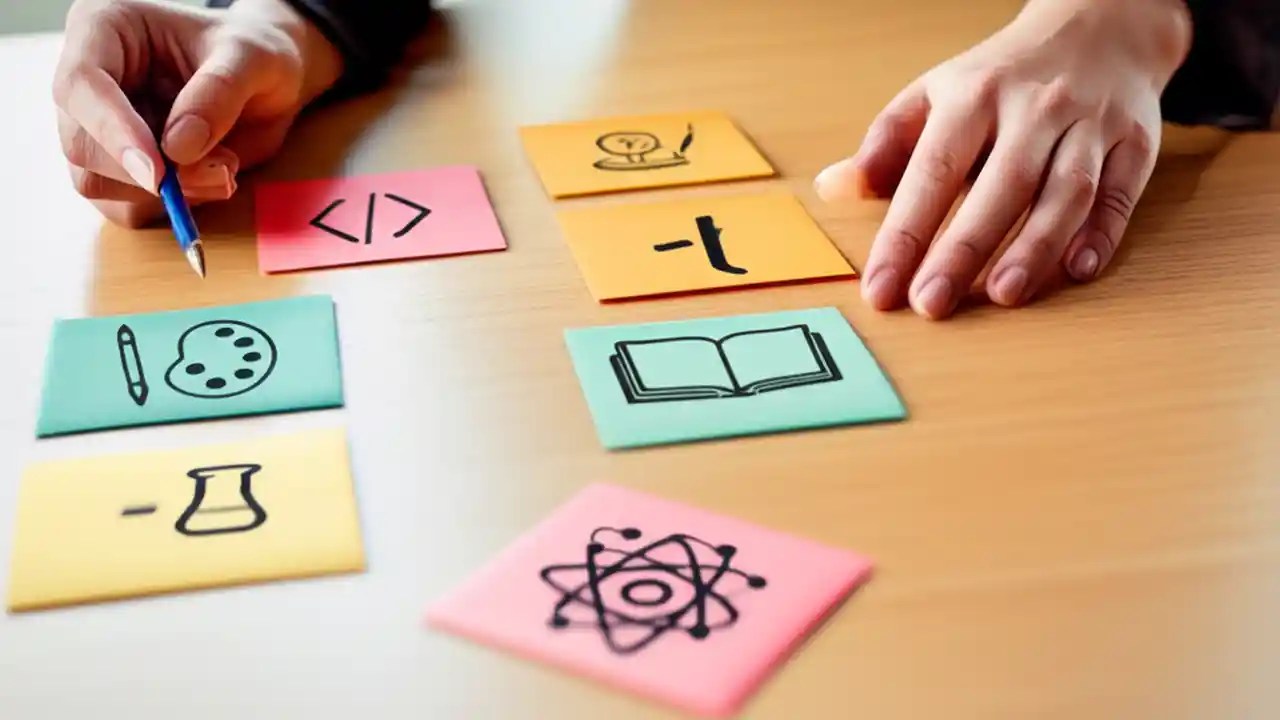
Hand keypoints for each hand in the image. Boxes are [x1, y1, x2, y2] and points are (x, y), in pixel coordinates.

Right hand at [54, 0, 343, 227]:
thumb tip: (178, 149)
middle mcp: (89, 81)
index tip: (159, 173)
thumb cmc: (254, 54)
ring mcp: (99, 128)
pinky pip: (126, 207)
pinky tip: (211, 181)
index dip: (114, 133)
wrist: (270, 80)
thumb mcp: (252, 59)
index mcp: (105, 29)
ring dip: (165, 195)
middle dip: (149, 174)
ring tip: (226, 168)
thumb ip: (218, 94)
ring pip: (97, 183)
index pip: (81, 85)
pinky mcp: (119, 167)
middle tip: (221, 171)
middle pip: (81, 145)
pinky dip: (171, 208)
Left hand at [815, 0, 1191, 318]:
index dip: (904, 234)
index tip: (880, 289)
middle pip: (1001, 184)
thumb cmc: (1000, 77)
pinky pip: (1121, 191)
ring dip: (1036, 247)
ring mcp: (1090, 123)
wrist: (1099, 25)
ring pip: (1067, 190)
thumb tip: (832, 189)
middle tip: (932, 304)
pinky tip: (1077, 271)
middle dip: (964, 249)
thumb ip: (884, 146)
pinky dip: (1103, 233)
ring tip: (1004, 296)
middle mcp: (1034, 108)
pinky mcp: (1137, 140)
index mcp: (973, 96)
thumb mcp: (933, 95)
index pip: (932, 172)